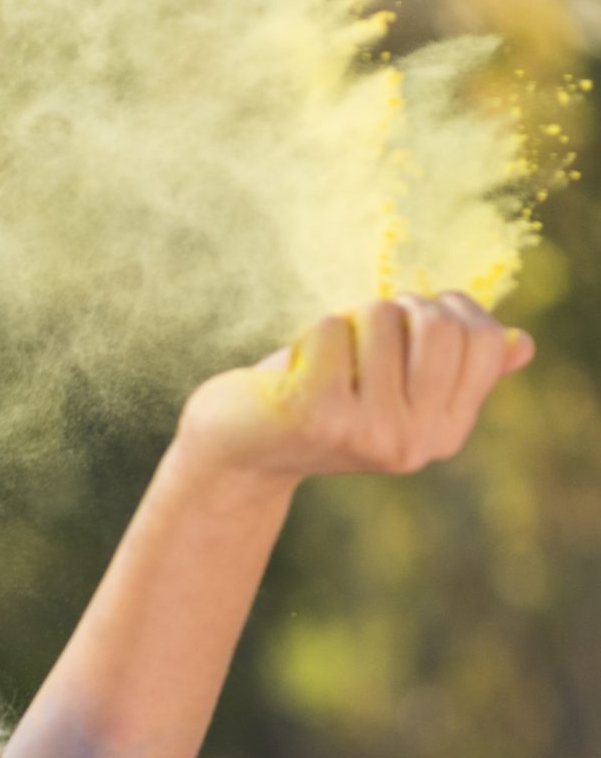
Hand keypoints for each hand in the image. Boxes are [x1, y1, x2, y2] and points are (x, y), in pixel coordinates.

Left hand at [174, 292, 534, 483]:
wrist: (236, 449)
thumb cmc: (318, 402)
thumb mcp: (391, 386)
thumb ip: (453, 369)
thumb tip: (521, 345)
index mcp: (445, 433)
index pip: (485, 338)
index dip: (447, 308)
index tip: (410, 319)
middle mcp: (414, 442)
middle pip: (441, 324)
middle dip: (398, 309)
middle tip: (362, 333)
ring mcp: (368, 431)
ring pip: (384, 316)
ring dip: (349, 321)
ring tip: (323, 363)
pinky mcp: (319, 412)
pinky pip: (333, 326)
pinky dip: (310, 334)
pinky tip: (294, 374)